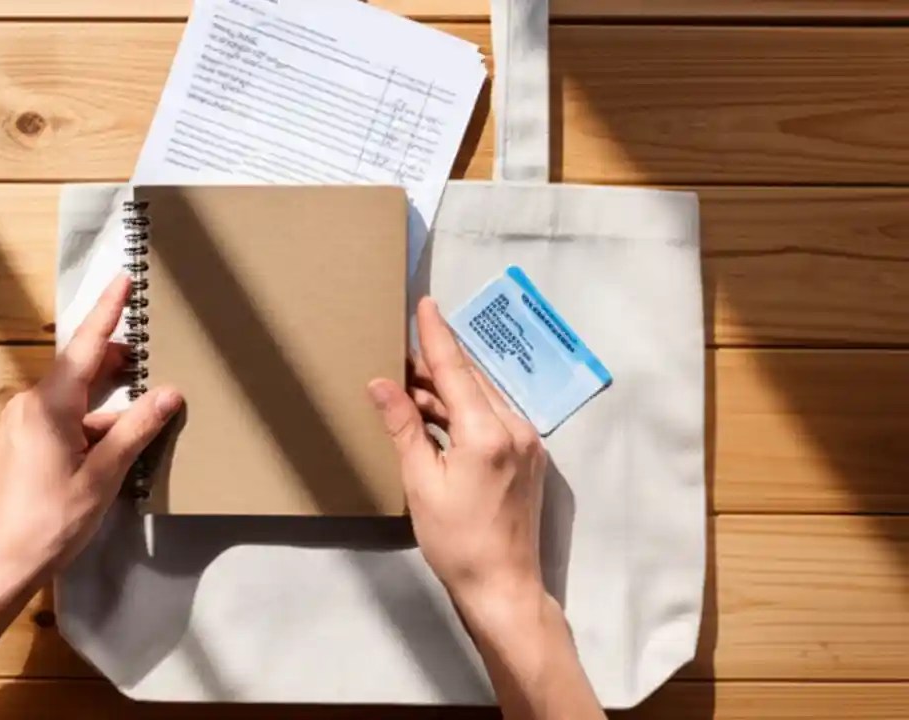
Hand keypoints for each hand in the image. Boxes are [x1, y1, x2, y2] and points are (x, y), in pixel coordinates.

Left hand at [0, 276, 182, 582]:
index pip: (86, 345)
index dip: (107, 310)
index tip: (123, 278)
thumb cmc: (51, 521)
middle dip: (119, 361)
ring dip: (110, 401)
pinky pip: (65, 418)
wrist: (0, 564)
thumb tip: (170, 393)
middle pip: (82, 369)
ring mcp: (23, 423)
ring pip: (76, 398)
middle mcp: (30, 404)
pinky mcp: (23, 443)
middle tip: (156, 355)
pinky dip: (93, 421)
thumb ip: (136, 430)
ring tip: (148, 408)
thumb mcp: (103, 476)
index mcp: (48, 404)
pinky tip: (118, 441)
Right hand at [367, 298, 547, 614]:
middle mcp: (516, 429)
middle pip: (472, 381)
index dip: (436, 336)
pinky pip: (494, 419)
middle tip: (402, 349)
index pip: (456, 371)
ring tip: (411, 385)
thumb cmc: (456, 542)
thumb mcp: (420, 483)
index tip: (425, 304)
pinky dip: (465, 411)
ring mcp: (528, 443)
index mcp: (487, 433)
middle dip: (437, 363)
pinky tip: (439, 416)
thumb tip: (382, 384)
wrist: (504, 587)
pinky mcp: (529, 459)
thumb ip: (403, 428)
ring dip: (449, 390)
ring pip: (484, 399)